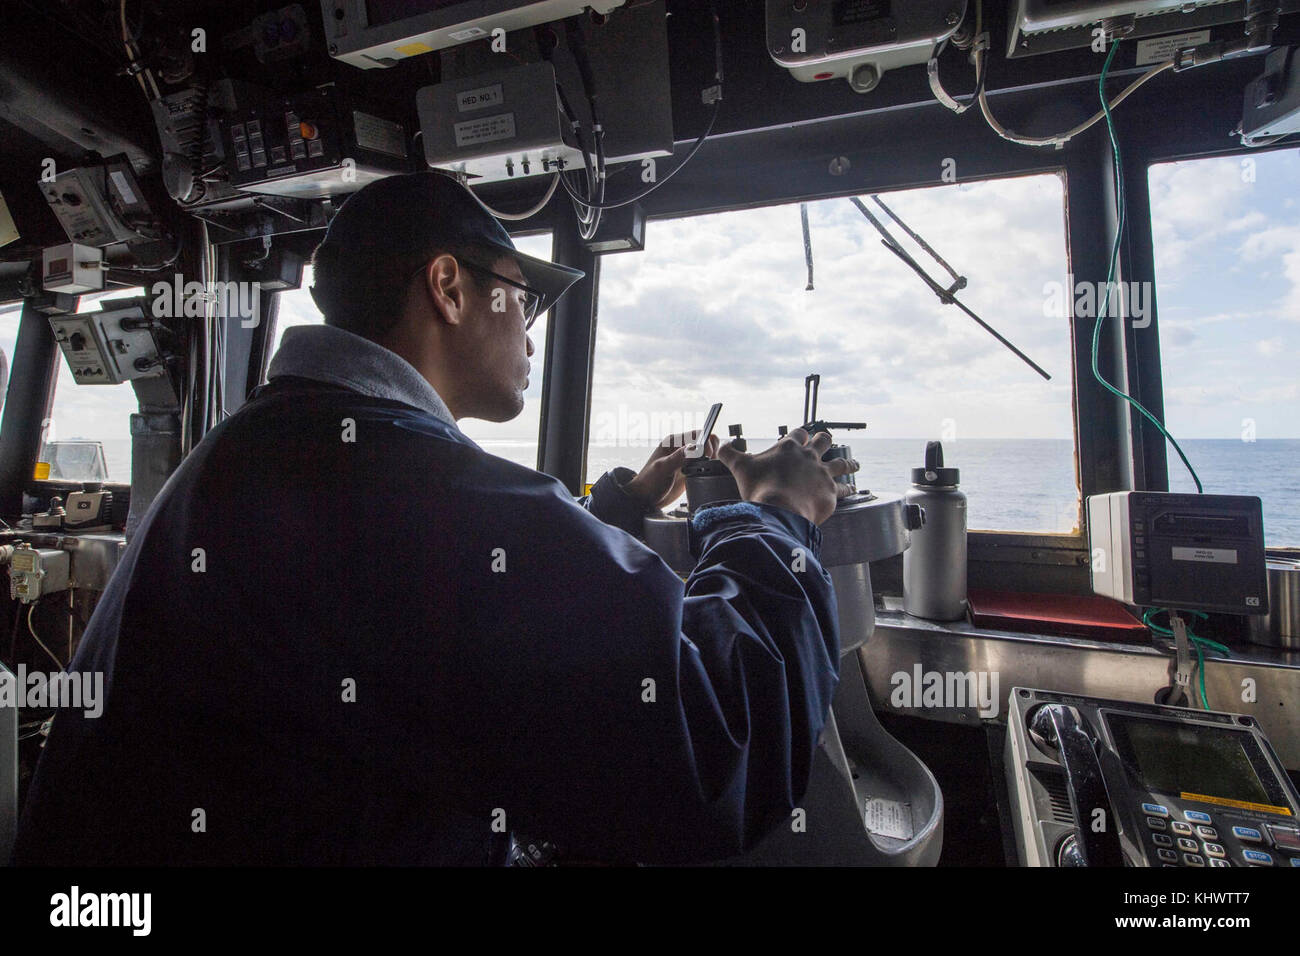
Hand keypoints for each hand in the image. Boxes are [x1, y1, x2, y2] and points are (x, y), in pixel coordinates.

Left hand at [622, 429, 719, 510]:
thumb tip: (694, 447)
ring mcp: (686, 460)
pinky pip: (704, 464)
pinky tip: (704, 474)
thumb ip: (678, 457)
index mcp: (673, 442)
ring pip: (707, 452)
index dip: (706, 442)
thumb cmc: (648, 482)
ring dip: (711, 458)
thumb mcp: (662, 469)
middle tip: (709, 463)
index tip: (708, 455)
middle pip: (705, 441)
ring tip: (707, 468)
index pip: (697, 434)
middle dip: (712, 450)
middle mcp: (681, 448)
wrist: (645, 498)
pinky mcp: (690, 470)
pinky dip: (709, 467)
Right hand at [716, 428, 858, 525]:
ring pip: (841, 464)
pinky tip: (854, 490)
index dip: (800, 434)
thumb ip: (729, 454)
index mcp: (790, 447)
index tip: (803, 435)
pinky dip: (849, 489)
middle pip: (823, 442)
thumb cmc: (760, 487)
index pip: (799, 434)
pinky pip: (844, 489)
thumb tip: (717, 445)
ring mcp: (823, 474)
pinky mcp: (831, 492)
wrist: (779, 510)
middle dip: (825, 441)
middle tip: (827, 441)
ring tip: (856, 464)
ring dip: (849, 464)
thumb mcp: (740, 467)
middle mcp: (810, 457)